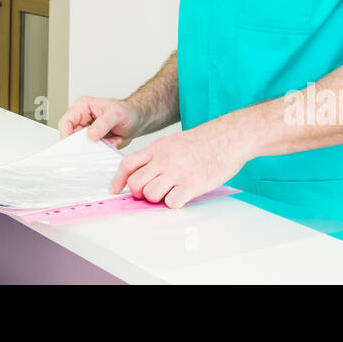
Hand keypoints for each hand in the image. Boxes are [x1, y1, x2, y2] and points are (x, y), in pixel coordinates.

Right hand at [58, 96, 142, 148]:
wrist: (137, 120)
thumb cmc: (127, 112)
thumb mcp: (116, 114)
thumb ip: (103, 123)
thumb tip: (90, 134)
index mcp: (82, 107)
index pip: (66, 121)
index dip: (66, 134)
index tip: (73, 145)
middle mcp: (82, 119)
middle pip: (70, 136)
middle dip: (78, 145)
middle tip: (87, 151)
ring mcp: (86, 131)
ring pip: (79, 145)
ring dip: (89, 150)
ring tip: (102, 147)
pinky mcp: (92, 141)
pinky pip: (89, 151)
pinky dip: (97, 153)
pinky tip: (107, 148)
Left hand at [108, 120, 245, 208]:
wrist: (228, 138)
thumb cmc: (204, 141)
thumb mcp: (173, 141)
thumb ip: (157, 156)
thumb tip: (144, 173)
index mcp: (158, 148)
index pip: (128, 163)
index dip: (118, 179)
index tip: (114, 189)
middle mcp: (164, 160)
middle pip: (136, 183)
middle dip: (139, 193)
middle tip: (150, 193)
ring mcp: (177, 173)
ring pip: (151, 195)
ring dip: (157, 199)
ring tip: (169, 193)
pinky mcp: (192, 185)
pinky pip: (172, 202)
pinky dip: (174, 203)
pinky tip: (182, 196)